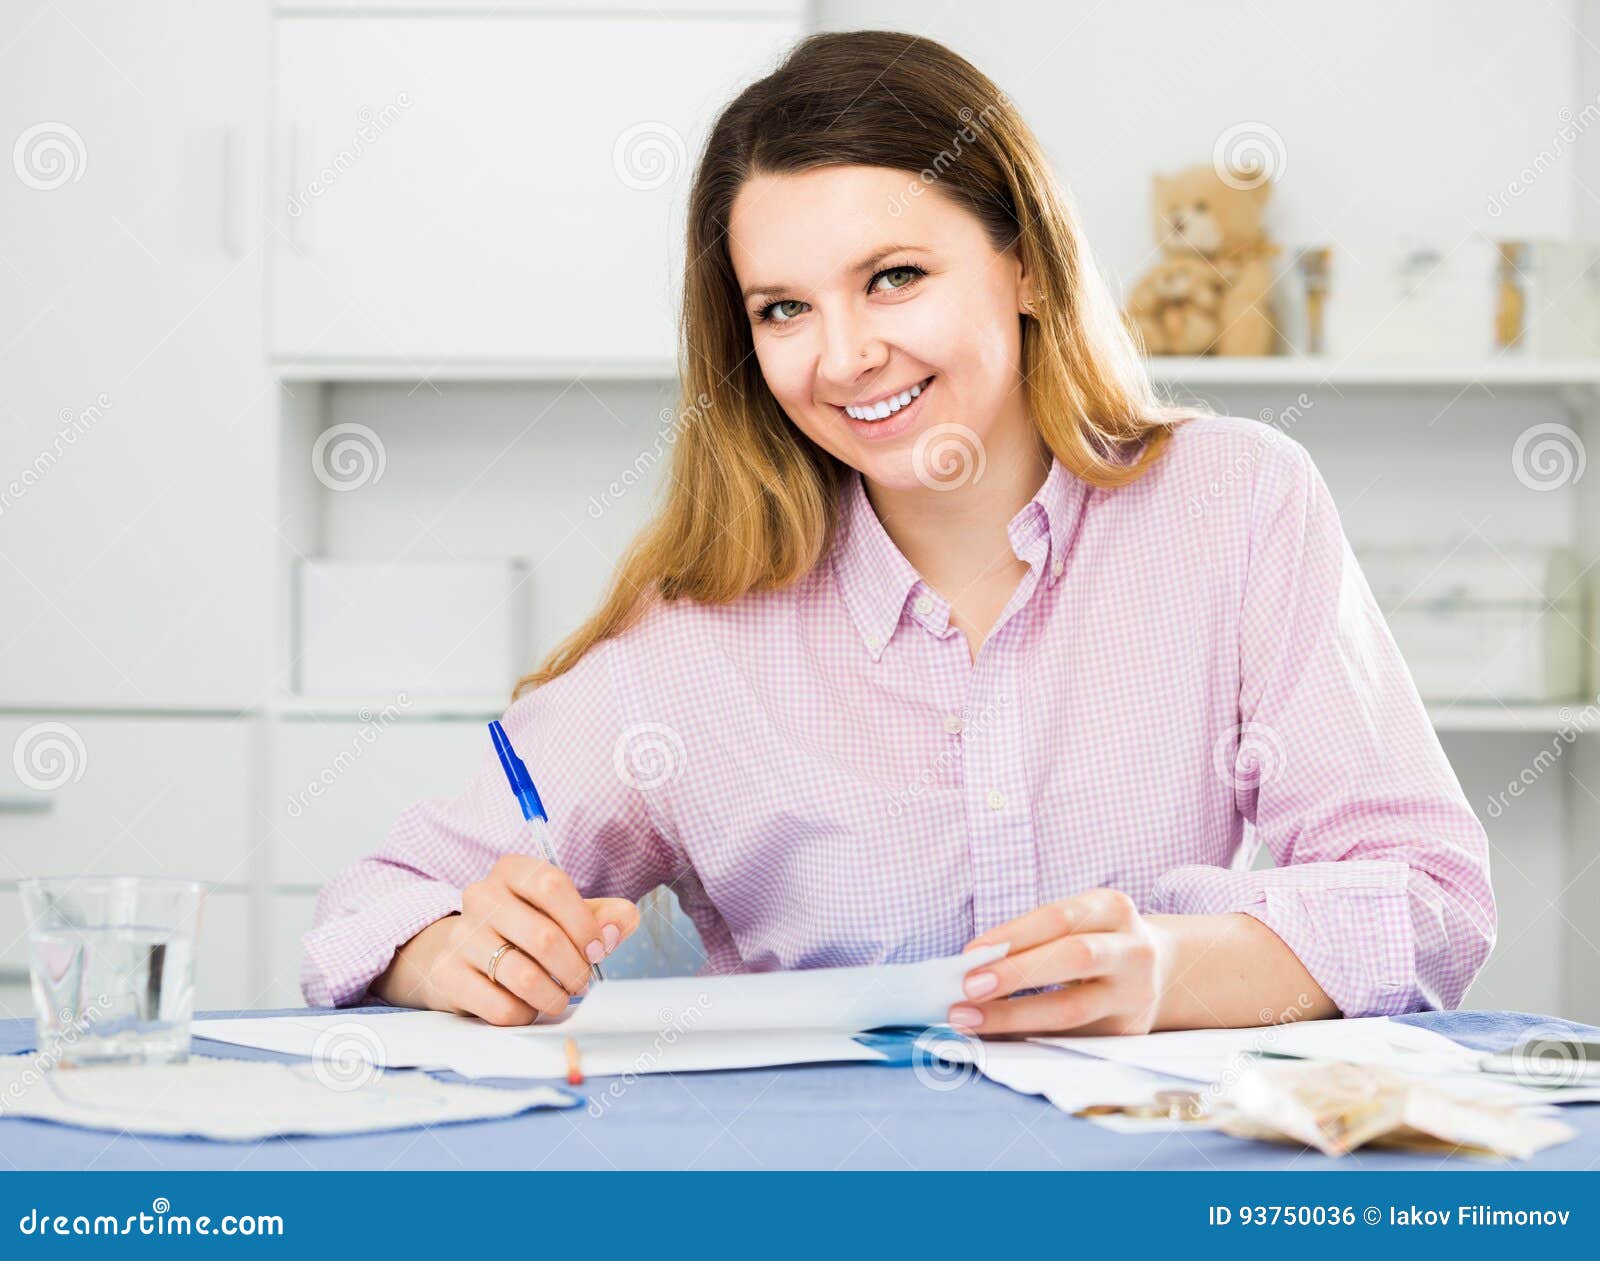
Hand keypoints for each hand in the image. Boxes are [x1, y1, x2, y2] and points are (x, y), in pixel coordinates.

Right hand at [371, 854, 640, 1024]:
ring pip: (524, 977)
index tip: (600, 948)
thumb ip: (602, 916)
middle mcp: (481, 896)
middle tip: (583, 981)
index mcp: (512, 871)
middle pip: (544, 937)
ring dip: (554, 997)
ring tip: (560, 997)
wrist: (460, 952)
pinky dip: (526, 1014)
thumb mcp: (564, 914)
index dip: (584, 923)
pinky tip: (527, 1006)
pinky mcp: (447, 975)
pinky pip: (501, 1007)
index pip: (552, 885)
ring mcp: (460, 936)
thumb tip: (623, 923)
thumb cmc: (524, 929)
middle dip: (575, 969)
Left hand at [949, 888, 1170, 1035]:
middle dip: (1017, 973)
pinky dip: (1028, 1038)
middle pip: (1074, 958)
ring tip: (970, 1018)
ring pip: (1073, 1009)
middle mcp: (1132, 950)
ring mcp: (1135, 995)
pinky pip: (1070, 1039)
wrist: (1159, 972)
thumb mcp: (1080, 924)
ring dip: (1014, 1015)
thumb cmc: (1097, 941)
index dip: (1014, 935)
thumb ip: (1035, 939)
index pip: (1059, 918)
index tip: (970, 953)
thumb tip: (971, 965)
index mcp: (1113, 909)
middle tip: (969, 988)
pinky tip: (996, 1038)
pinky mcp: (1126, 1033)